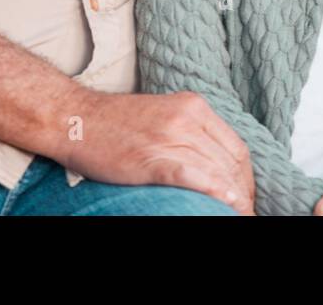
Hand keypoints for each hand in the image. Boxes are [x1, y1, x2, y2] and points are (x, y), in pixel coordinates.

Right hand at [59, 88, 256, 214]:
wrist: (77, 119)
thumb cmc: (117, 122)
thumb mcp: (164, 115)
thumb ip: (191, 133)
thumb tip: (215, 164)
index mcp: (193, 107)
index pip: (235, 147)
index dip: (245, 177)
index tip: (245, 196)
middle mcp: (187, 118)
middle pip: (229, 162)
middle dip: (242, 192)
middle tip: (245, 213)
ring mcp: (169, 136)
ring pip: (214, 171)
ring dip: (232, 198)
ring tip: (238, 216)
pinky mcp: (151, 158)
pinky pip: (190, 174)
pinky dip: (212, 189)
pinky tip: (226, 201)